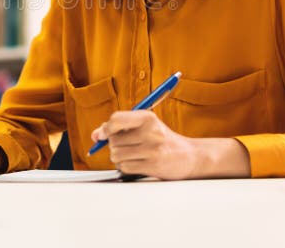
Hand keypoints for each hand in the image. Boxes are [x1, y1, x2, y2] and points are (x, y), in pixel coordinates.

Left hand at [91, 111, 250, 179]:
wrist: (189, 156)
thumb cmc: (161, 139)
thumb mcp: (143, 126)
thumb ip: (118, 128)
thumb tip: (95, 136)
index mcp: (148, 117)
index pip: (116, 119)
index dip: (105, 129)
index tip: (102, 135)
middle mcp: (151, 132)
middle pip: (113, 140)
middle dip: (114, 145)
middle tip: (128, 146)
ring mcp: (153, 149)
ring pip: (116, 155)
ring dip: (119, 158)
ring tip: (133, 155)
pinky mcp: (153, 165)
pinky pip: (124, 167)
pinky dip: (126, 167)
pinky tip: (138, 163)